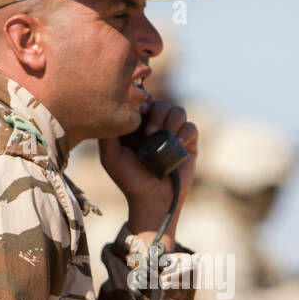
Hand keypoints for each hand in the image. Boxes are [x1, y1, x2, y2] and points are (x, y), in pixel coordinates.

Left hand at [98, 97, 198, 251]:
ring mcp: (174, 134)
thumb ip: (107, 134)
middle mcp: (157, 126)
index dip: (144, 101)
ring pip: (178, 111)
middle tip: (150, 133)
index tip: (141, 112)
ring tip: (163, 139)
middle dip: (157, 114)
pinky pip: (191, 127)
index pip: (144, 100)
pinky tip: (177, 144)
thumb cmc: (129, 179)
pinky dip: (185, 133)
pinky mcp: (188, 143)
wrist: (151, 198)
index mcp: (139, 125)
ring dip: (170, 122)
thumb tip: (111, 109)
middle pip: (162, 103)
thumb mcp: (111, 156)